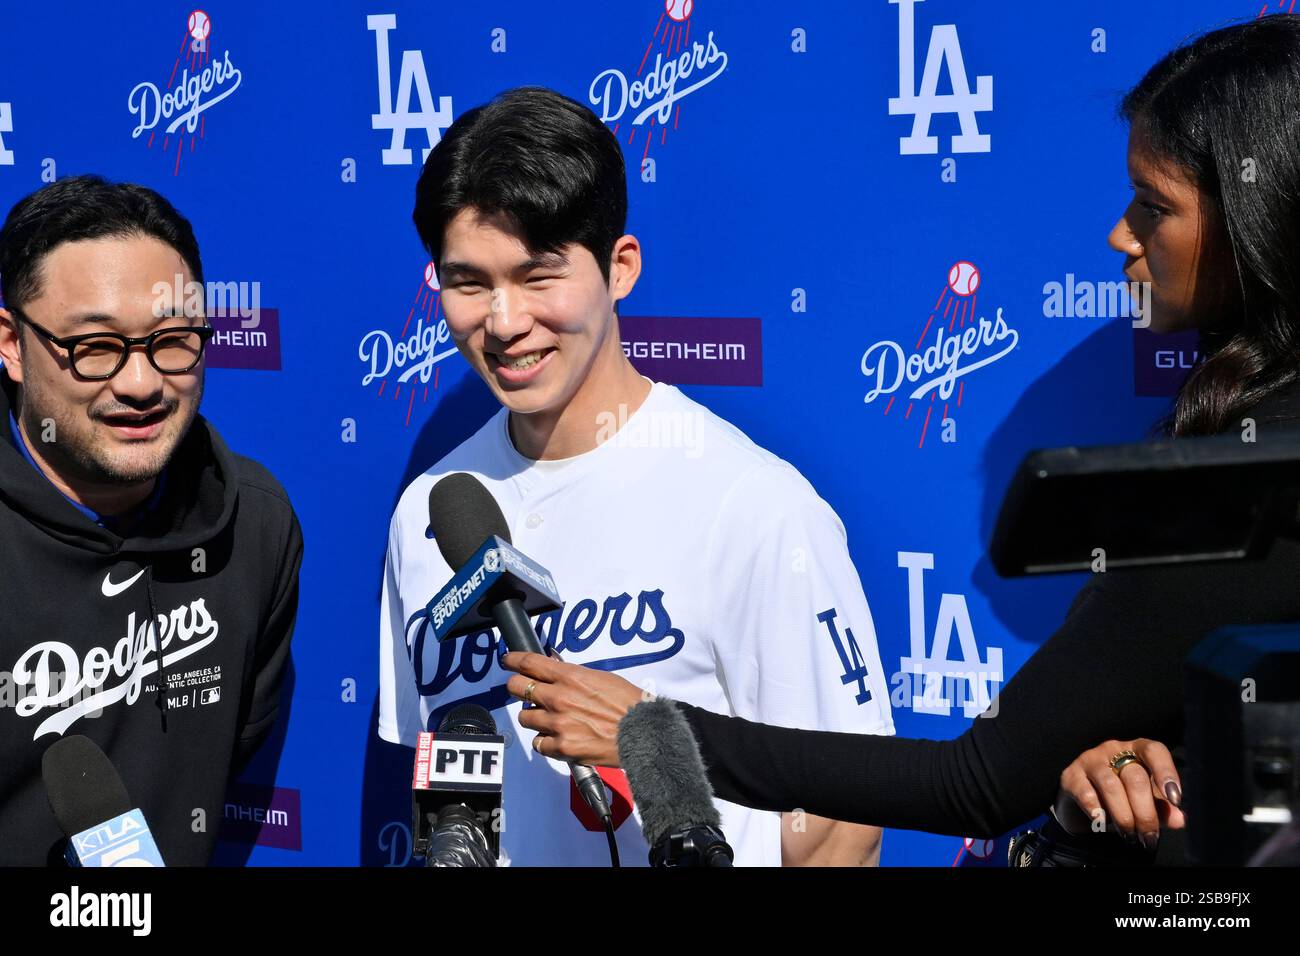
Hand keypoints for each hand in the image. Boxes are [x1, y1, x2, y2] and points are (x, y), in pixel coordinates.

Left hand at [501, 651, 648, 766]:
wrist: (643, 733)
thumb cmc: (629, 705)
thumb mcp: (602, 678)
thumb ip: (574, 676)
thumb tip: (556, 672)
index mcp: (570, 677)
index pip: (529, 662)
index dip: (513, 659)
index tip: (508, 660)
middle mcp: (559, 698)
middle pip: (517, 687)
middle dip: (518, 687)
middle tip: (523, 690)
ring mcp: (558, 723)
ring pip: (525, 717)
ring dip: (534, 717)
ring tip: (550, 719)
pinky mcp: (562, 747)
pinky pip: (538, 744)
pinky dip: (545, 742)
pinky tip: (558, 738)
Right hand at [1055, 738, 1184, 848]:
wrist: (1080, 804)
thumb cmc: (1121, 798)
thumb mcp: (1145, 802)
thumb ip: (1162, 808)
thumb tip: (1180, 819)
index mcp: (1136, 751)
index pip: (1154, 751)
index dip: (1166, 772)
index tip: (1176, 799)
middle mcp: (1113, 750)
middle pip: (1135, 777)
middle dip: (1145, 812)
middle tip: (1149, 837)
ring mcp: (1090, 760)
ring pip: (1111, 785)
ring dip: (1123, 816)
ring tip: (1130, 836)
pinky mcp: (1071, 776)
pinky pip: (1086, 794)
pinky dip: (1098, 812)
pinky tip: (1103, 824)